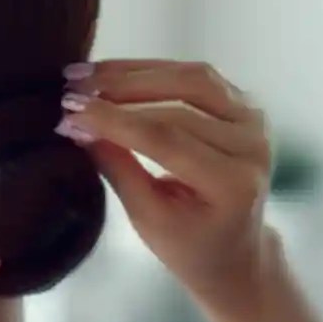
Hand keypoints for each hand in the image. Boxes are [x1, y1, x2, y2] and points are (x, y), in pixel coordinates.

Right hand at [57, 60, 273, 317]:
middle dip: (119, 91)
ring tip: (85, 75)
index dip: (114, 121)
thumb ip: (117, 167)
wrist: (235, 251)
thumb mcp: (146, 217)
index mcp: (233, 184)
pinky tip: (113, 72)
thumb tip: (75, 123)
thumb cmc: (188, 245)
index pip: (167, 139)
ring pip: (189, 78)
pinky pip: (196, 76)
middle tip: (70, 89)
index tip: (68, 112)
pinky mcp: (244, 104)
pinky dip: (151, 70)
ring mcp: (254, 120)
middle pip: (180, 102)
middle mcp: (253, 145)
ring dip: (132, 72)